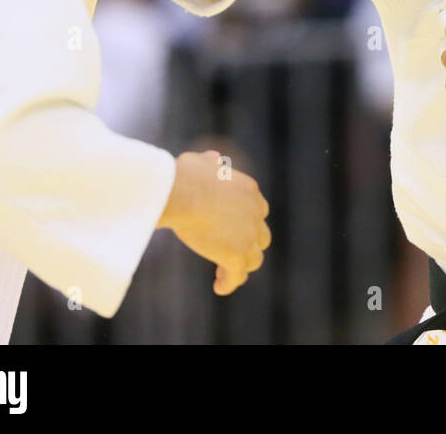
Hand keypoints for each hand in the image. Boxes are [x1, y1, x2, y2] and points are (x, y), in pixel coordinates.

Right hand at [159, 151, 271, 295]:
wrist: (184, 192)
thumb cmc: (185, 176)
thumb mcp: (199, 161)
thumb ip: (209, 162)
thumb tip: (213, 158)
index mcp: (249, 191)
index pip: (256, 209)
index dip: (247, 219)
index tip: (232, 227)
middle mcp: (255, 213)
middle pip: (261, 234)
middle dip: (250, 242)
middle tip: (233, 250)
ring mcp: (247, 236)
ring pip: (255, 258)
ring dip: (243, 265)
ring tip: (227, 272)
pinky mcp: (236, 254)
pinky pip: (237, 275)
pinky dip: (230, 282)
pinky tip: (219, 287)